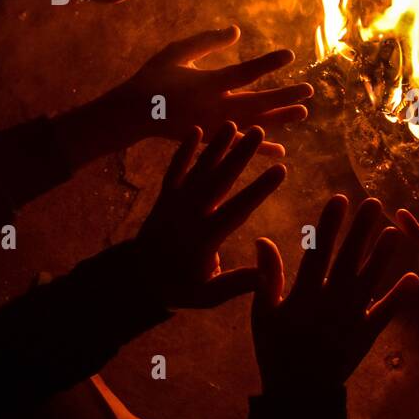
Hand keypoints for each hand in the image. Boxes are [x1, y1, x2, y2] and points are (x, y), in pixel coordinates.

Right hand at [102, 25, 311, 153]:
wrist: (132, 115)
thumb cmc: (154, 77)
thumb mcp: (177, 53)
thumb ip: (207, 41)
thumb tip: (238, 31)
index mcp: (206, 84)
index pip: (243, 72)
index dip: (267, 63)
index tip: (290, 55)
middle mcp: (213, 108)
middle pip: (256, 102)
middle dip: (283, 96)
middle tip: (309, 89)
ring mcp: (213, 127)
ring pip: (254, 124)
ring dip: (279, 119)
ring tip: (304, 112)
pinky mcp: (210, 141)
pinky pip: (240, 146)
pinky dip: (261, 148)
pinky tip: (282, 150)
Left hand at [133, 123, 285, 307]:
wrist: (136, 280)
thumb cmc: (181, 288)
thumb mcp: (209, 294)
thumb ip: (238, 283)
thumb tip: (268, 275)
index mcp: (205, 238)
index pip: (239, 209)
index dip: (261, 188)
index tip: (281, 169)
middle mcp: (190, 215)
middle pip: (219, 180)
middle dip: (240, 154)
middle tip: (258, 130)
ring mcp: (175, 204)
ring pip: (199, 169)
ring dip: (216, 146)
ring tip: (233, 123)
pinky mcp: (164, 198)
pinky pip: (174, 170)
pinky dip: (183, 151)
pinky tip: (196, 130)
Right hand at [251, 195, 418, 393]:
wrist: (298, 395)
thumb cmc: (275, 351)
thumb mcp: (263, 314)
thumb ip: (267, 276)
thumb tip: (263, 239)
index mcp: (303, 295)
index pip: (318, 251)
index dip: (329, 224)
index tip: (340, 199)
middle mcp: (330, 302)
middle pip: (348, 259)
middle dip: (361, 230)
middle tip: (374, 203)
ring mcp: (350, 318)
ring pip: (370, 280)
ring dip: (383, 256)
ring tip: (395, 230)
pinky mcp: (365, 335)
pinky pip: (385, 313)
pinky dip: (399, 296)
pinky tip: (414, 277)